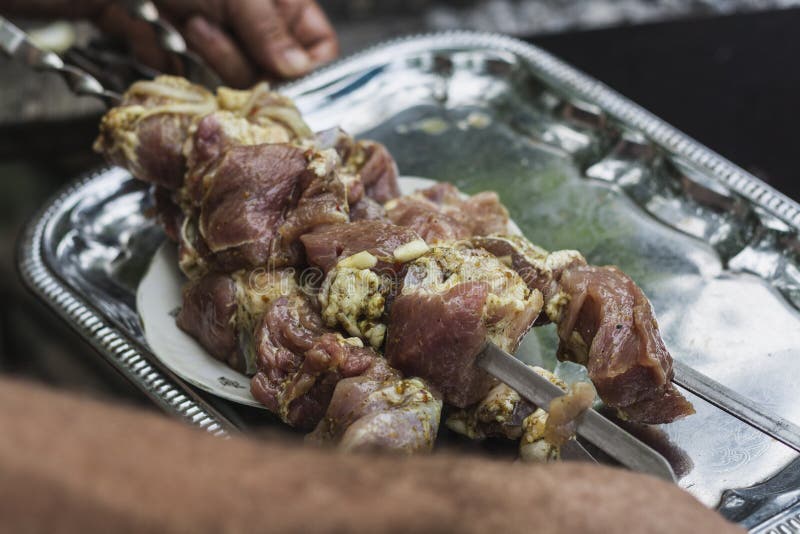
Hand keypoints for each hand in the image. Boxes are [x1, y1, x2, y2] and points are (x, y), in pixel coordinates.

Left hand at [94, 0, 338, 86]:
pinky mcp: (192, 57)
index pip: (320, 47)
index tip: (284, 72)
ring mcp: (226, 41)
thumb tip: (297, 69)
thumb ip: (269, 31)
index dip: (310, 66)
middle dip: (244, 54)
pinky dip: (187, 62)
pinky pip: (204, 82)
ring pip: (239, 80)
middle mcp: (260, 25)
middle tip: (216, 25)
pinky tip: (174, 34)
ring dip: (213, 54)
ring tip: (191, 20)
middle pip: (277, 72)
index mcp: (284, 3)